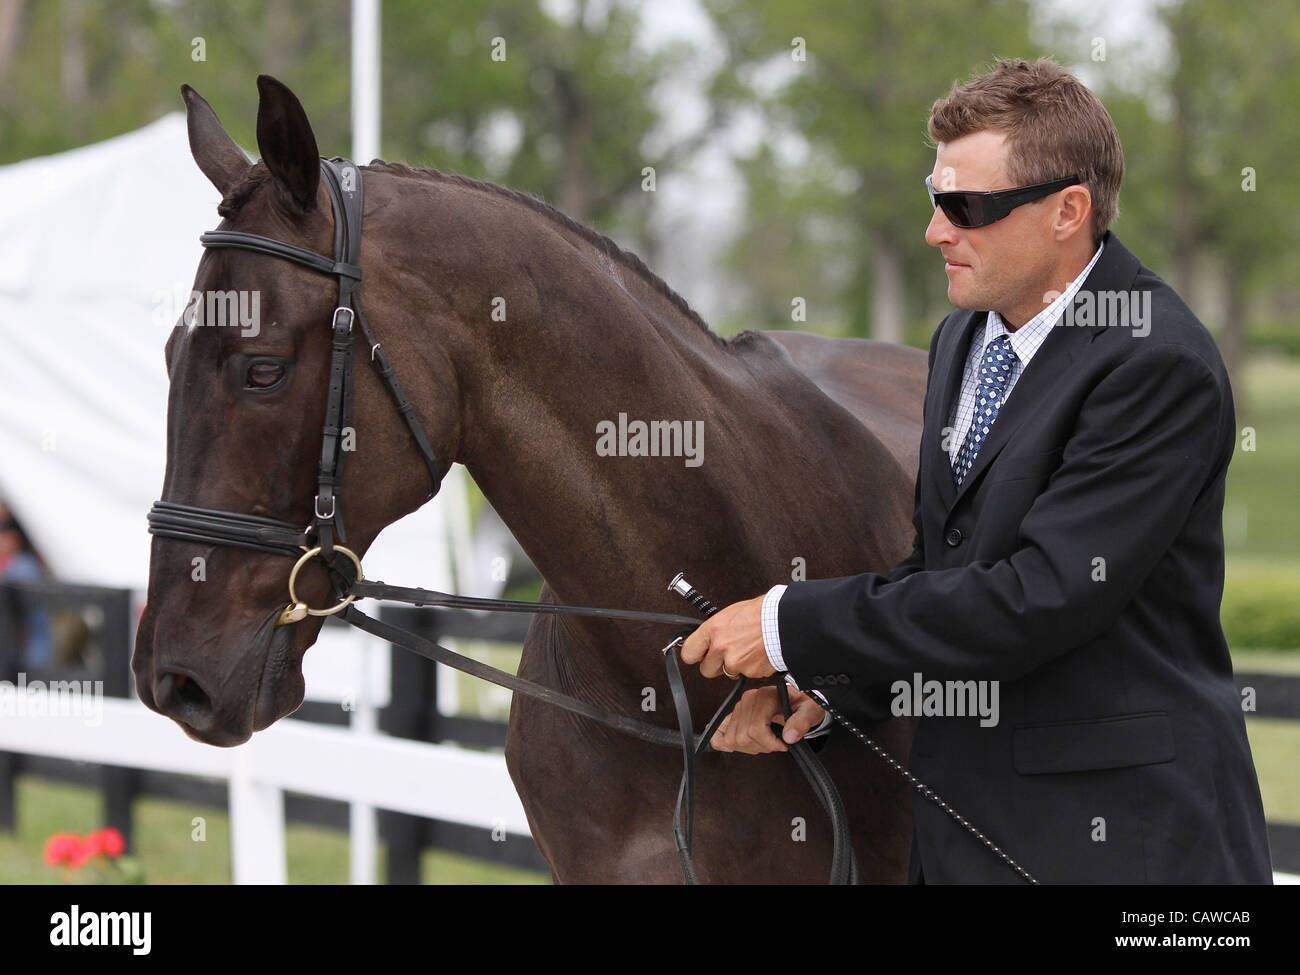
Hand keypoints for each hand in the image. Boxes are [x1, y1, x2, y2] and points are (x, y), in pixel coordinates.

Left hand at [679, 594, 774, 679]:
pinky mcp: (750, 672)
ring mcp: (735, 662)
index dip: (694, 655)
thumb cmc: (763, 612)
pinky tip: (758, 654)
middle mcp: (720, 647)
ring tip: (748, 649)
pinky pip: (746, 674)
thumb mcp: (732, 613)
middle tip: (726, 655)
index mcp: (713, 630)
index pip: (689, 652)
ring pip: (728, 672)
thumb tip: (711, 636)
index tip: (697, 655)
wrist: (785, 621)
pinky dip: (752, 667)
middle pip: (706, 669)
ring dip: (735, 665)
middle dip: (715, 665)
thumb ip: (718, 629)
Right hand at [711, 686, 826, 753]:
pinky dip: (723, 742)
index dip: (770, 743)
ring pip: (732, 739)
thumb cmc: (802, 705)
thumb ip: (802, 722)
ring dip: (748, 747)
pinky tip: (735, 746)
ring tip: (763, 742)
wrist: (797, 700)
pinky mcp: (733, 715)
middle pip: (743, 737)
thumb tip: (789, 736)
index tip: (783, 745)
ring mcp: (738, 708)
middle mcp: (748, 700)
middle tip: (775, 743)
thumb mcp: (810, 711)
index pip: (756, 729)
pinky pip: (718, 732)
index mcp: (765, 696)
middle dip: (761, 747)